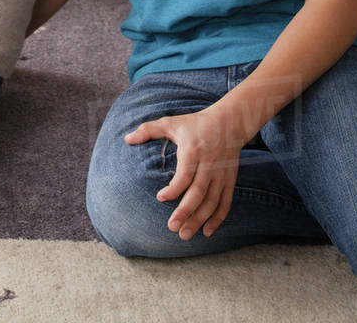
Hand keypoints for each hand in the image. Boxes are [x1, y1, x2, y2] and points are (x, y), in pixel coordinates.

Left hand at [125, 107, 240, 240]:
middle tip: (171, 228)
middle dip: (185, 212)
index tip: (160, 197)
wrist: (229, 122)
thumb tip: (127, 139)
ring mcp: (221, 174)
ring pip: (212, 202)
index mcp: (193, 150)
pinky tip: (207, 232)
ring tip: (184, 234)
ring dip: (199, 220)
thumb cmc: (195, 124)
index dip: (173, 189)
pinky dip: (218, 219)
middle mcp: (209, 164)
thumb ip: (148, 130)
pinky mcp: (229, 180)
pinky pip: (225, 202)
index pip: (185, 175)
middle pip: (198, 193)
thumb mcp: (171, 122)